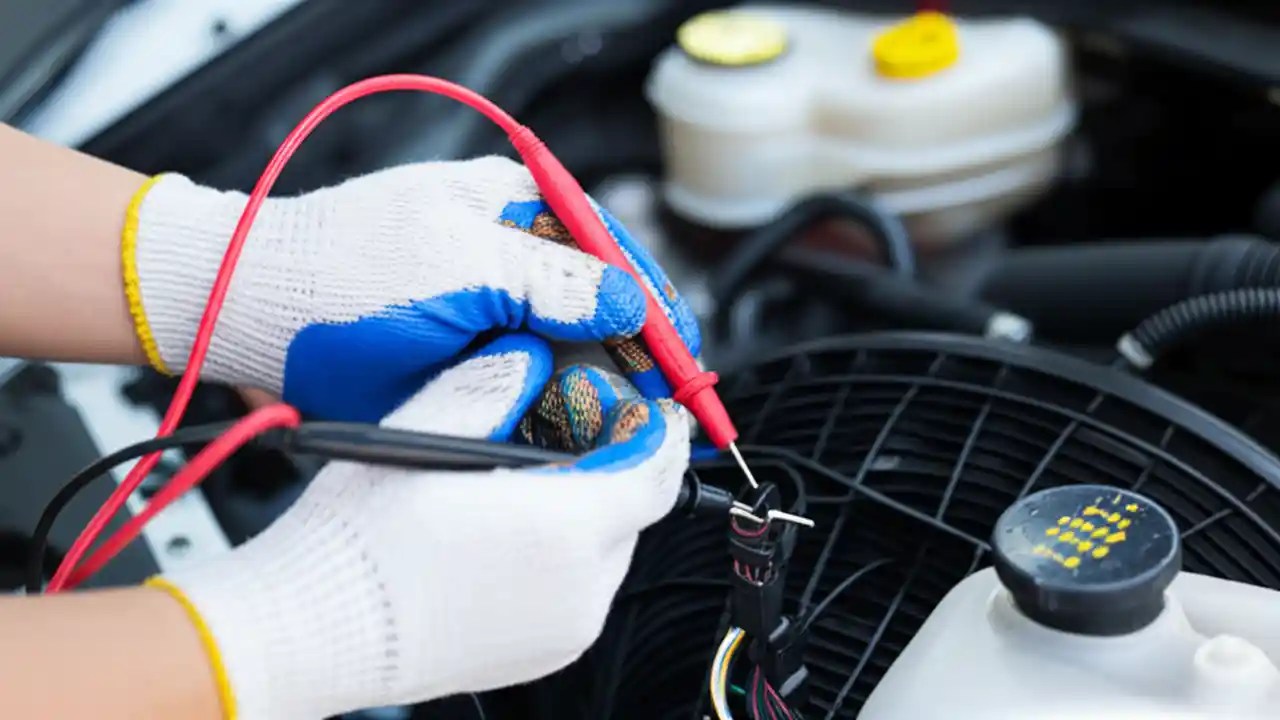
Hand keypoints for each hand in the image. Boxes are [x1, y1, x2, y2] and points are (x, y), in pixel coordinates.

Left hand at [126, 157, 699, 421]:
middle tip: (657, 404)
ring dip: (591, 385)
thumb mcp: (457, 267)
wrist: (250, 314)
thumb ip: (552, 284)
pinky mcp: (462, 355)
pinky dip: (548, 404)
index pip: (614, 250)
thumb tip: (630, 302)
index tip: (684, 358)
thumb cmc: (340, 272)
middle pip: (599, 305)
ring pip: (566, 349)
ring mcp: (484, 307)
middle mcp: (506, 255)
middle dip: (631, 354)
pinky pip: (526, 380)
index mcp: (514, 206)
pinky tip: (562, 426)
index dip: (656, 305)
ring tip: (616, 423)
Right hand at [154, 333, 689, 718]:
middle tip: (574, 432)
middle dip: (615, 465)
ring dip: (586, 511)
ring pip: (606, 551)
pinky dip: (562, 556)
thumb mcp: (426, 429)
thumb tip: (530, 356)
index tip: (648, 406)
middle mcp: (581, 587)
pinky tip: (509, 534)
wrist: (314, 630)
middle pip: (632, 509)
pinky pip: (577, 590)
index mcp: (568, 528)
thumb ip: (494, 383)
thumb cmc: (361, 543)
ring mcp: (564, 629)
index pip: (656, 469)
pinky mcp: (540, 655)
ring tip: (529, 483)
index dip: (659, 429)